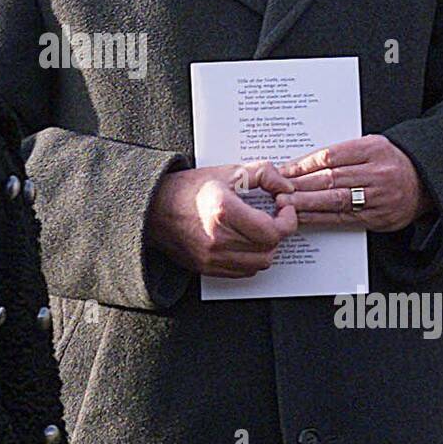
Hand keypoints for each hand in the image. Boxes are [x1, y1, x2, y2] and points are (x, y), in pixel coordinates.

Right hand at [147, 161, 297, 276]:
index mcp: (224, 211)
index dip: (287, 219)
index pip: (273, 230)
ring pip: (260, 263)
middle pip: (269, 248)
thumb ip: (263, 174)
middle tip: (274, 216)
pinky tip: (245, 241)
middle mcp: (218, 238)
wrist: (155, 208)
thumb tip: (286, 186)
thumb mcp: (228, 171)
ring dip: (267, 247)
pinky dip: (252, 258)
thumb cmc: (189, 189)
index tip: (283, 207)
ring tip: (259, 229)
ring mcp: (212, 257)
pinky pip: (244, 271)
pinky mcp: (207, 268)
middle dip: (278, 232)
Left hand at [273, 135, 432, 232]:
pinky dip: (320, 217)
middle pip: (330, 179)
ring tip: (284, 204)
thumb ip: (343, 152)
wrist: (425, 183)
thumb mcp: (372, 146)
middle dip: (299, 185)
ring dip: (306, 203)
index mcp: (373, 149)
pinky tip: (303, 216)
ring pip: (335, 199)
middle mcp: (377, 172)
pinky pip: (343, 217)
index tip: (284, 170)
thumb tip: (302, 163)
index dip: (303, 165)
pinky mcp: (378, 217)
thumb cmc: (392, 162)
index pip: (330, 156)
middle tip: (276, 190)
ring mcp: (379, 196)